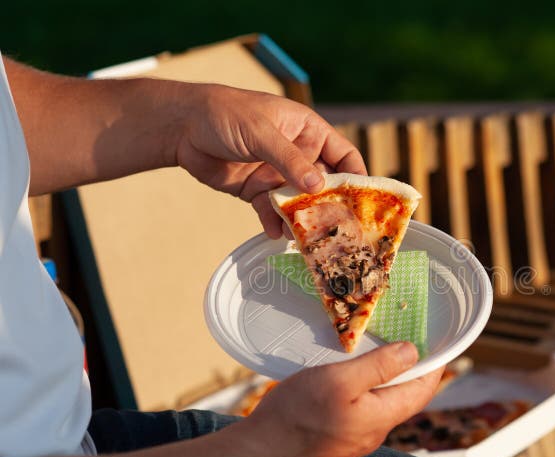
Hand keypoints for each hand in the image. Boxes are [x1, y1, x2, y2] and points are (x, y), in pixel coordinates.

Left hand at [173, 84, 366, 238]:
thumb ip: (290, 160)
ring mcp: (277, 174)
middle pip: (323, 184)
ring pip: (299, 202)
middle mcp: (297, 154)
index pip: (342, 155)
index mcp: (307, 131)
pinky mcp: (256, 191)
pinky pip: (272, 210)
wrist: (181, 127)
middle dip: (330, 206)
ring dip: (302, 219)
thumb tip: (319, 188)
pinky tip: (274, 232)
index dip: (356, 176)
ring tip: (305, 238)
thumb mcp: (261, 133)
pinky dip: (274, 222)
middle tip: (338, 229)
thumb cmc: (225, 114)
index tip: (365, 201)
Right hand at [240, 342, 442, 456]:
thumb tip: (413, 353)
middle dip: (406, 370)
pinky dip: (358, 393)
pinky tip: (340, 380)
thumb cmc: (297, 417)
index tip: (436, 342)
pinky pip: (356, 413)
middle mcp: (373, 433)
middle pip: (402, 397)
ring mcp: (352, 441)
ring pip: (377, 405)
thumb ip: (379, 366)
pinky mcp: (333, 443)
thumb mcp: (340, 380)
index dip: (433, 365)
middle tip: (401, 340)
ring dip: (379, 380)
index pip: (423, 389)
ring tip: (370, 355)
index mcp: (382, 417)